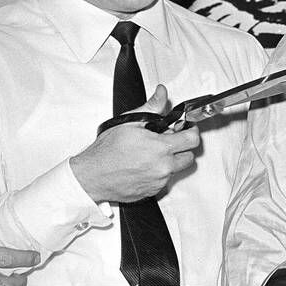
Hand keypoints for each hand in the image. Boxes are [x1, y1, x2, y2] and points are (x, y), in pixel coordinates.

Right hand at [70, 85, 199, 203]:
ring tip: (151, 153)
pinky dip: (159, 173)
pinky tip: (144, 166)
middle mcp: (163, 167)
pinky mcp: (153, 192)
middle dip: (182, 148)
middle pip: (189, 157)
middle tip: (168, 141)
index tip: (186, 129)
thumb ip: (152, 107)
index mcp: (160, 148)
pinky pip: (164, 181)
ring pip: (176, 170)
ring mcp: (159, 182)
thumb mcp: (129, 122)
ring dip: (170, 161)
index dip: (191, 131)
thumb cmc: (106, 151)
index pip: (192, 140)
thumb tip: (162, 93)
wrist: (92, 176)